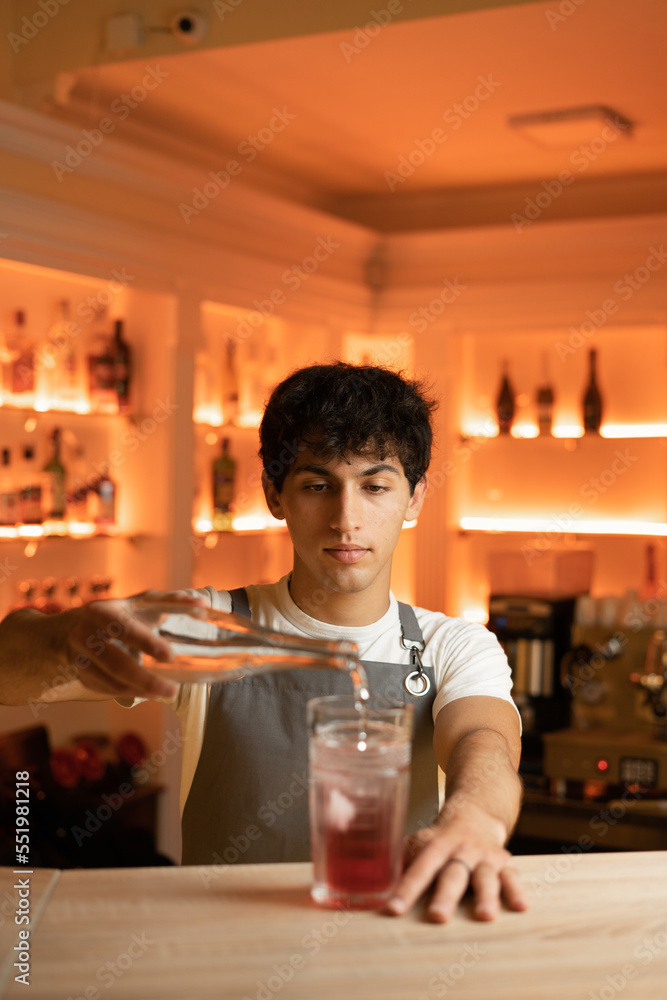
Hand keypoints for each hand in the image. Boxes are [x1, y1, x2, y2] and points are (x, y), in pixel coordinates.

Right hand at [61, 589, 207, 699]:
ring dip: (141, 690)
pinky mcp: (81, 675)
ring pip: (112, 681)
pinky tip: (148, 693)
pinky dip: (130, 693)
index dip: (146, 642)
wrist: (72, 629)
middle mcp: (86, 635)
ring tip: (167, 692)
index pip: (123, 628)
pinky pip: (107, 690)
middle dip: (146, 679)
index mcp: (102, 612)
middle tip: (173, 690)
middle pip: (116, 663)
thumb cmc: (119, 614)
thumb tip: (203, 606)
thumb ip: (172, 602)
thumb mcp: (141, 603)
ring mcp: (80, 658)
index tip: (170, 656)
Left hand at [385, 804, 528, 921]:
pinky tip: (520, 907)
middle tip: (438, 917)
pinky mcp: (503, 864)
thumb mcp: (419, 843)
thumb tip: (368, 884)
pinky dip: (517, 891)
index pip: (418, 868)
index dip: (406, 889)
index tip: (394, 910)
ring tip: (485, 916)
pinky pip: (512, 877)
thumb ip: (401, 861)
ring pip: (484, 877)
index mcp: (435, 846)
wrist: (475, 813)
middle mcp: (460, 850)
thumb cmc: (440, 839)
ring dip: (485, 896)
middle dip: (445, 896)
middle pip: (452, 874)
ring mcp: (483, 857)